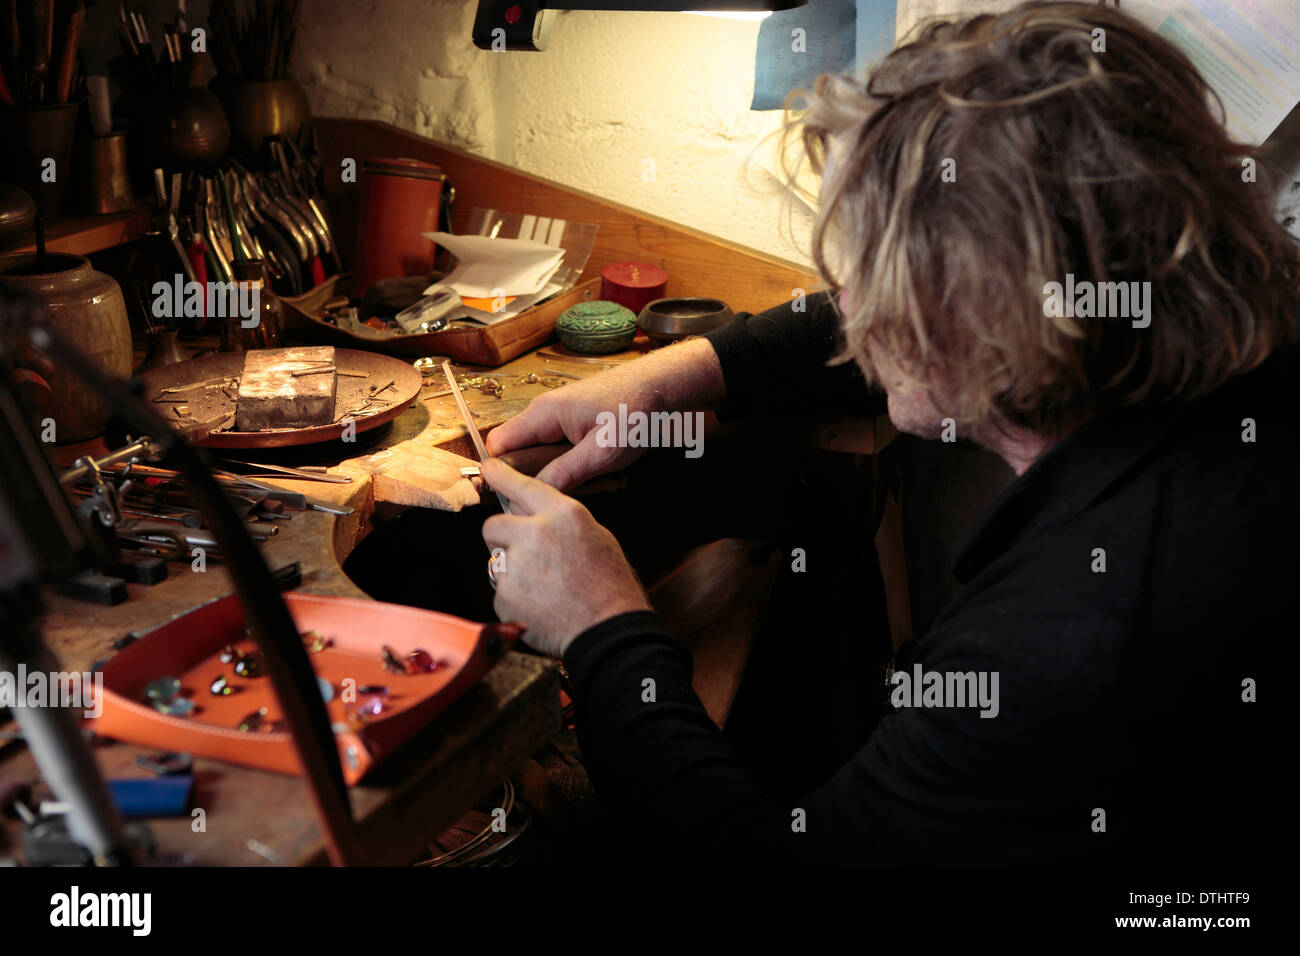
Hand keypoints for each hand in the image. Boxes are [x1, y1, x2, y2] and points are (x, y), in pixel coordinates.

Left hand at [481, 458, 650, 657]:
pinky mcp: (505, 596)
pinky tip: (541, 606)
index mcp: (562, 514)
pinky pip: (501, 591)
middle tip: (523, 555)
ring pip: (495, 561)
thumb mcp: (596, 537)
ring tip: (543, 588)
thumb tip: (535, 520)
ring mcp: (516, 566)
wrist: (608, 631)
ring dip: (512, 571)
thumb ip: (560, 523)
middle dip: (502, 538)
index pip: (522, 486)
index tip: (488, 468)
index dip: (501, 476)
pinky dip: (515, 599)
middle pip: (493, 525)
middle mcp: (535, 534)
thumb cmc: (610, 586)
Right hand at [485, 338, 725, 490]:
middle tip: (577, 489)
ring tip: (600, 478)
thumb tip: (532, 493)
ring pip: (544, 456)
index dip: (502, 474)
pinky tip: (604, 470)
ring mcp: (559, 416)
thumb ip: (565, 473)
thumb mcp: (602, 452)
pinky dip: (579, 464)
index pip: (498, 447)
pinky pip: (562, 451)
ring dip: (567, 474)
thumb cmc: (636, 412)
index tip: (523, 497)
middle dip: (543, 478)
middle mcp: (544, 412)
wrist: (663, 386)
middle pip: (521, 456)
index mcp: (543, 414)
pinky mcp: (574, 422)